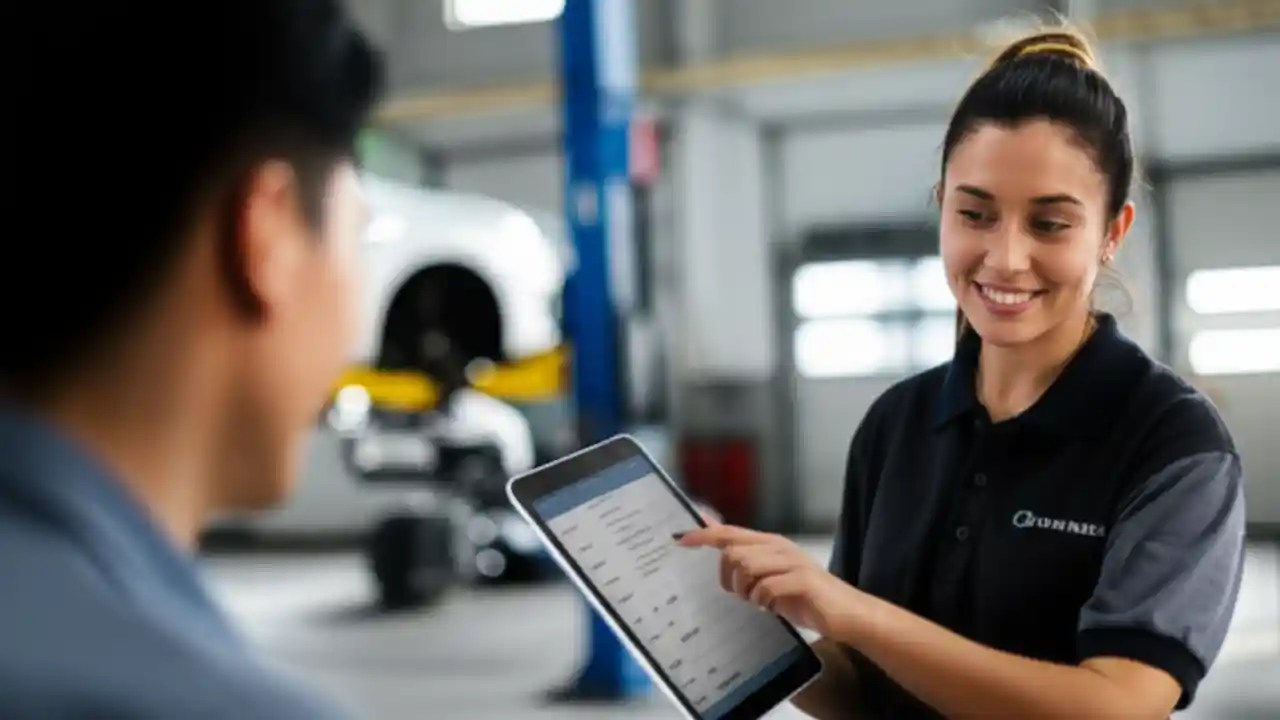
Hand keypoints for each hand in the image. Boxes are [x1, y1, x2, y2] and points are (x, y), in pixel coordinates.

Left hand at [675, 522, 865, 637]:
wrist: (848, 614)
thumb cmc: (806, 598)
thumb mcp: (770, 580)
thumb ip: (747, 565)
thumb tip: (719, 551)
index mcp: (770, 544)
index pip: (729, 533)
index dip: (703, 534)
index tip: (679, 539)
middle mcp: (780, 546)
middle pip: (733, 551)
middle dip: (728, 577)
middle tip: (741, 595)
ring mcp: (792, 561)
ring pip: (746, 565)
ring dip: (745, 590)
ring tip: (758, 602)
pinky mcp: (802, 580)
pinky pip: (766, 587)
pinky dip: (763, 600)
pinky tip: (772, 607)